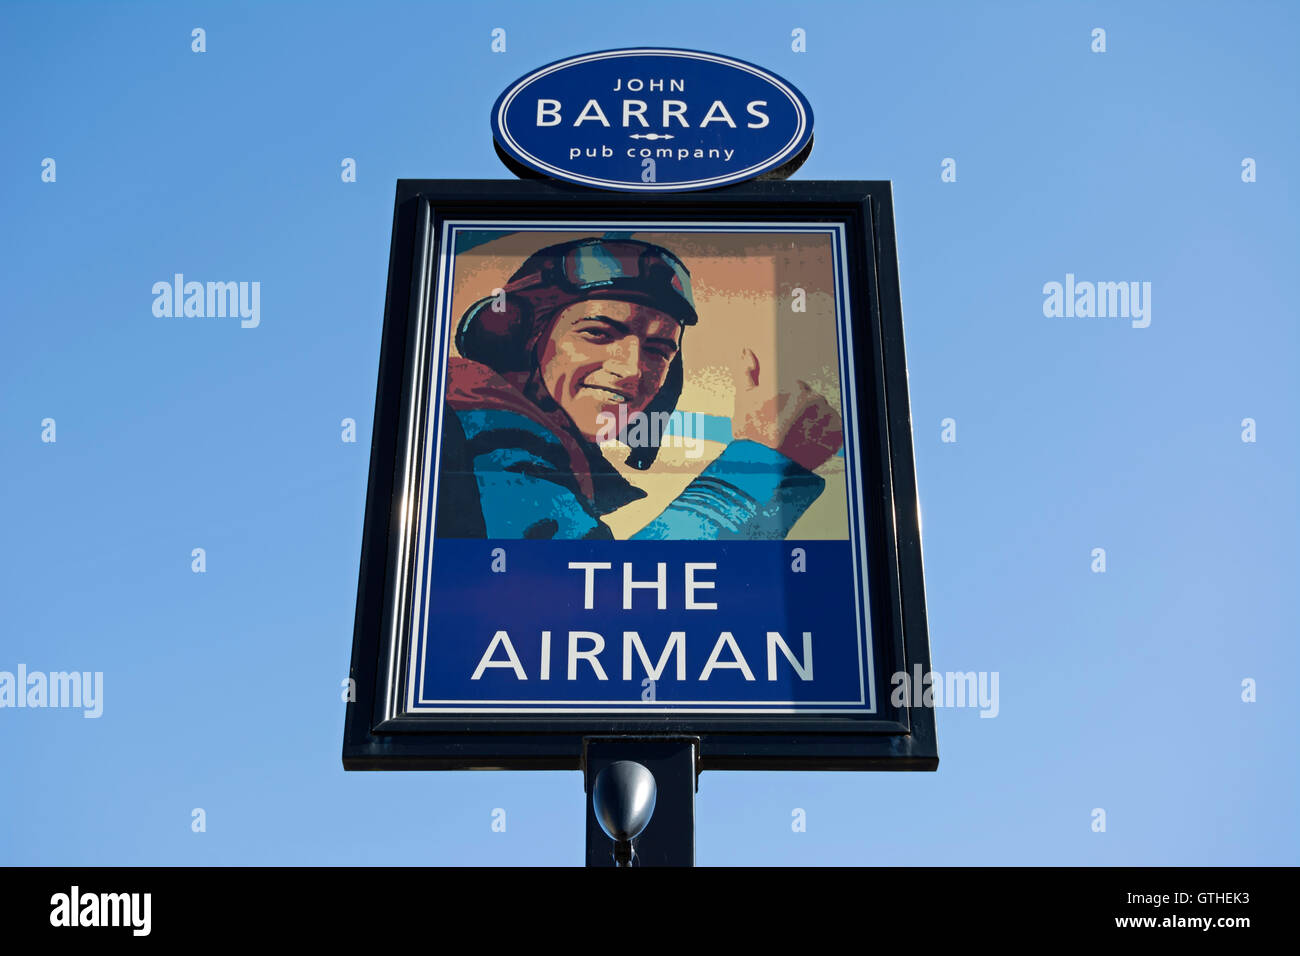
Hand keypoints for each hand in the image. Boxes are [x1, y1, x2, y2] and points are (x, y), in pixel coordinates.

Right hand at [731, 348, 843, 471]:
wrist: (765, 469)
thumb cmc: (751, 435)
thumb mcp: (743, 400)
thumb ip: (746, 373)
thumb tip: (748, 352)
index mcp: (796, 387)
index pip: (795, 391)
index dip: (784, 408)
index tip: (777, 422)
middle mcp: (817, 399)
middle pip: (811, 404)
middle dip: (801, 416)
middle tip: (785, 434)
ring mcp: (829, 419)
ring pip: (823, 418)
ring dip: (814, 426)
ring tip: (796, 443)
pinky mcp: (837, 437)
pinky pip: (833, 434)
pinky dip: (824, 440)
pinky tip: (808, 448)